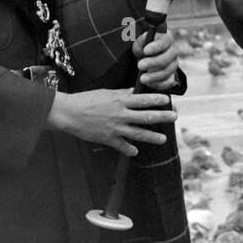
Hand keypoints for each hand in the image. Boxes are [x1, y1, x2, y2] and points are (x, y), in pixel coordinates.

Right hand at [46, 89, 176, 156]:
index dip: (157, 100)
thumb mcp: (106, 93)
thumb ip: (121, 94)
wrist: (68, 113)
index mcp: (120, 100)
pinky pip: (122, 146)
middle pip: (146, 116)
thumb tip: (134, 91)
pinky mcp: (107, 138)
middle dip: (162, 117)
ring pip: (138, 133)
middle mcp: (120, 114)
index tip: (168, 100)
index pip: (143, 99)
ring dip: (152, 137)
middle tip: (174, 117)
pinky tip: (135, 152)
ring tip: (163, 139)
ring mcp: (115, 127)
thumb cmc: (86, 100)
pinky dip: (129, 149)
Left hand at [134, 31, 180, 90]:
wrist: (146, 59)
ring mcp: (174, 64)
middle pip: (168, 57)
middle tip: (140, 65)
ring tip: (142, 78)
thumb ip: (142, 41)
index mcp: (166, 39)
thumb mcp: (140, 42)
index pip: (165, 41)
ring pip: (169, 70)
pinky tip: (149, 83)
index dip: (156, 46)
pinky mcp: (172, 76)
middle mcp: (173, 51)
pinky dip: (159, 84)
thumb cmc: (143, 48)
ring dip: (155, 76)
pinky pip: (169, 82)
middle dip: (154, 62)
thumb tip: (144, 41)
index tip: (145, 51)